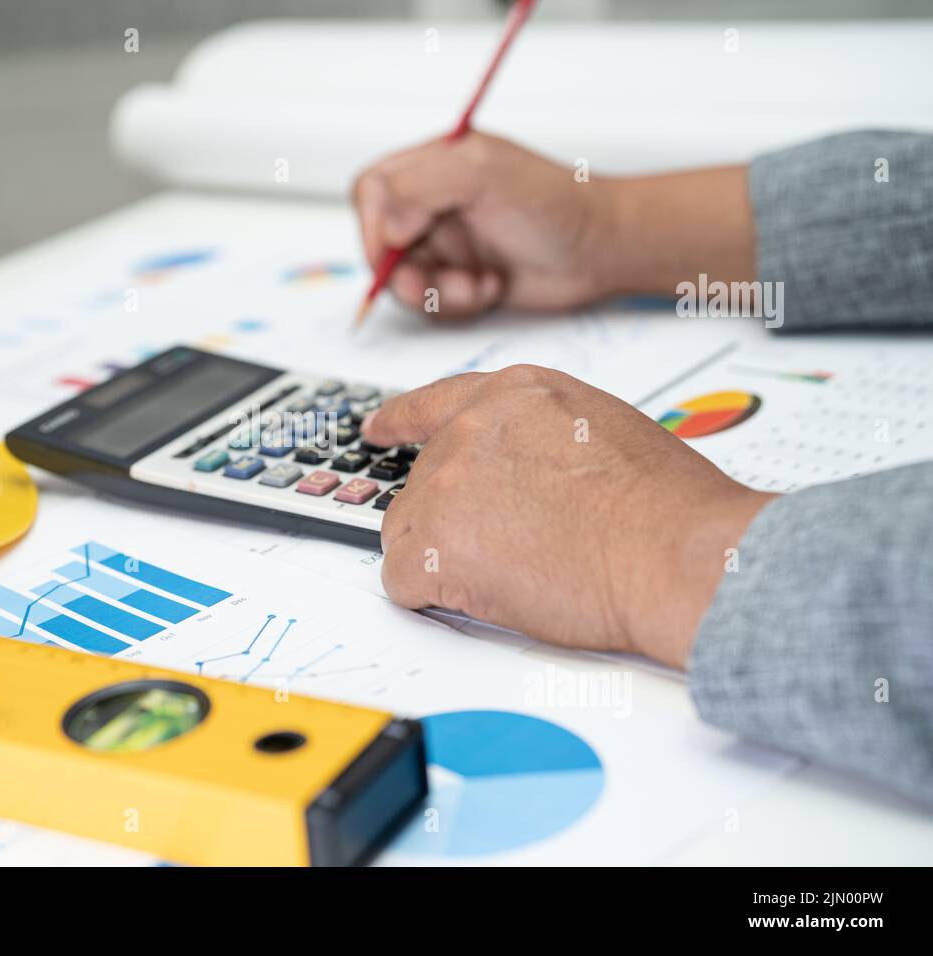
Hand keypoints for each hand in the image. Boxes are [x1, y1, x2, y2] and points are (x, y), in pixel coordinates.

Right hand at [350, 132, 756, 319]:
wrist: (602, 250)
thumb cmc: (557, 204)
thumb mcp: (484, 176)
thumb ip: (421, 188)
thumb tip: (380, 225)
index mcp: (434, 165)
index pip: (372, 190)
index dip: (371, 223)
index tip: (391, 248)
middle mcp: (434, 204)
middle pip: (379, 242)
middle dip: (405, 270)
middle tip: (430, 282)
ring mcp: (447, 243)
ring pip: (403, 279)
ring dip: (436, 292)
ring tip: (475, 286)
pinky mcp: (460, 279)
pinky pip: (431, 303)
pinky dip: (456, 304)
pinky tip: (490, 288)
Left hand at [361, 366, 775, 668]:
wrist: (674, 552)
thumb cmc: (664, 506)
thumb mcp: (600, 427)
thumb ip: (539, 436)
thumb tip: (523, 470)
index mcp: (512, 397)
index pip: (435, 403)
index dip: (403, 421)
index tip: (380, 429)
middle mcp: (469, 431)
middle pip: (422, 485)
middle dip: (452, 521)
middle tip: (511, 548)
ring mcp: (445, 487)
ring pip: (407, 533)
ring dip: (445, 559)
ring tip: (514, 571)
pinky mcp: (434, 546)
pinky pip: (403, 580)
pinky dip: (435, 597)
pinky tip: (489, 595)